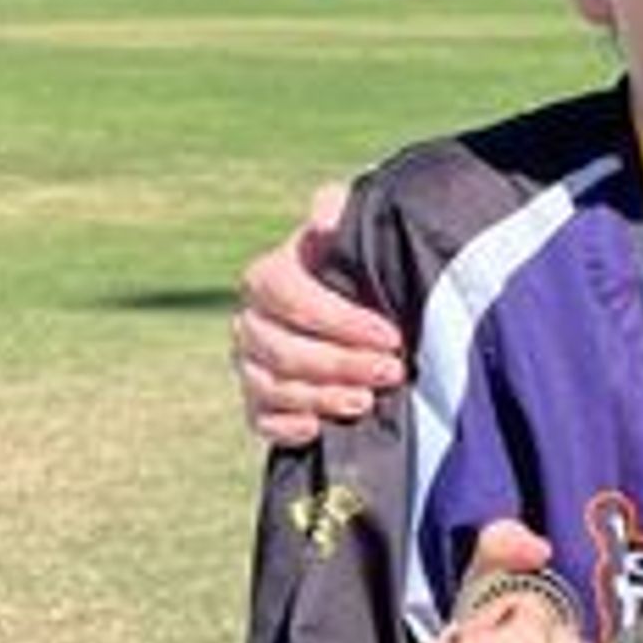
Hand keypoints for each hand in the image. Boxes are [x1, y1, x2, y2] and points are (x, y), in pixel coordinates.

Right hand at [232, 180, 408, 444]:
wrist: (366, 310)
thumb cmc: (362, 268)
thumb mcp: (359, 232)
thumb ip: (342, 214)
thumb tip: (323, 220)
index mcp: (268, 277)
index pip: (287, 296)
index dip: (338, 319)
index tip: (389, 334)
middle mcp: (251, 321)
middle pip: (281, 348)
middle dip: (340, 363)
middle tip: (391, 371)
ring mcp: (251, 364)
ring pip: (270, 387)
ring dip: (321, 397)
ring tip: (366, 401)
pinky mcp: (260, 403)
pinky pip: (260, 420)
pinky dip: (286, 427)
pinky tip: (320, 428)